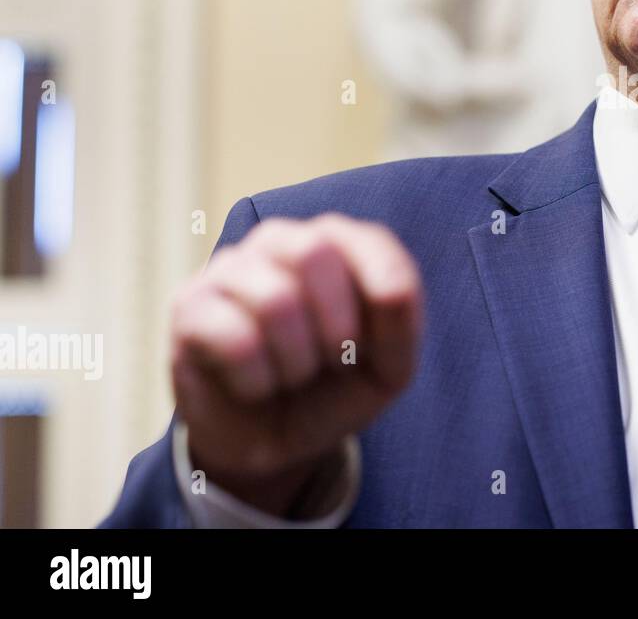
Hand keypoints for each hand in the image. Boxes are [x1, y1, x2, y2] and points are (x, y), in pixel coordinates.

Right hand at [170, 213, 423, 515]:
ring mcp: (230, 268)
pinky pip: (236, 340)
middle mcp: (282, 240)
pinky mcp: (189, 305)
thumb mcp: (387, 367)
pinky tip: (255, 386)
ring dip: (296, 363)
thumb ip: (401, 322)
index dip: (384, 294)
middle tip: (331, 362)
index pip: (371, 242)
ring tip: (292, 376)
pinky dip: (258, 382)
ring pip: (275, 300)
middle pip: (315, 251)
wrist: (270, 443)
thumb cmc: (333, 389)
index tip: (377, 345)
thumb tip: (395, 292)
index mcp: (338, 242)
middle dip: (336, 328)